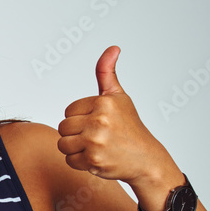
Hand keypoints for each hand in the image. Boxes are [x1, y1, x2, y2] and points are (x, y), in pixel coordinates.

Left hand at [56, 46, 174, 186]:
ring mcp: (96, 141)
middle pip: (63, 127)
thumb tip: (113, 48)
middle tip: (96, 137)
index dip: (80, 118)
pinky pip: (69, 160)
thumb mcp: (119, 97)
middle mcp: (100, 120)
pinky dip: (80, 162)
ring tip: (95, 147)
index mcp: (104, 102)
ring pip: (63, 144)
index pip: (68, 111)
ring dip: (76, 149)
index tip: (98, 123)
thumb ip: (107, 73)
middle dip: (76, 134)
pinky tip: (97, 158)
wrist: (146, 159)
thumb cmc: (129, 127)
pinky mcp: (93, 160)